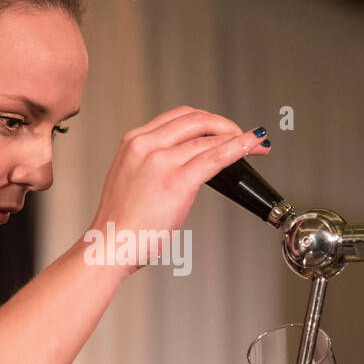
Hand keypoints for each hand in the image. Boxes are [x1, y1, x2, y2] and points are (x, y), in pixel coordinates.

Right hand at [85, 106, 270, 273]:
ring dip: (237, 138)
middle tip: (243, 136)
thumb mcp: (131, 178)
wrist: (109, 245)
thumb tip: (183, 161)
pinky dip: (238, 148)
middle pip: (196, 120)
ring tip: (254, 145)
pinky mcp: (177, 182)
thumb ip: (152, 163)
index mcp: (134, 142)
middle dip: (225, 125)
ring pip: (208, 139)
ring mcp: (161, 162)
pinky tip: (251, 147)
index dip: (208, 120)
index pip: (179, 117)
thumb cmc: (121, 223)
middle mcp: (146, 145)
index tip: (222, 129)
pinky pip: (215, 157)